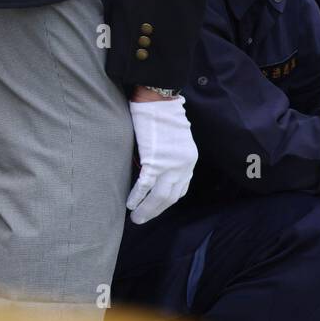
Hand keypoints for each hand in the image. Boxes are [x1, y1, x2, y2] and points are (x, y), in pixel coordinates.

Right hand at [127, 95, 198, 223]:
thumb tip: (154, 172)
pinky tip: (130, 204)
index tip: (156, 208)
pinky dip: (136, 197)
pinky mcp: (155, 161)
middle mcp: (183, 166)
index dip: (167, 202)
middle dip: (155, 211)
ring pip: (158, 196)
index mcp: (189, 161)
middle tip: (142, 220)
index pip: (180, 190)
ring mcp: (170, 165)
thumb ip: (168, 158)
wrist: (159, 100)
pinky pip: (144, 186)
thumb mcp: (174, 141)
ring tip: (136, 218)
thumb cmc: (163, 116)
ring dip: (146, 210)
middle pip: (170, 197)